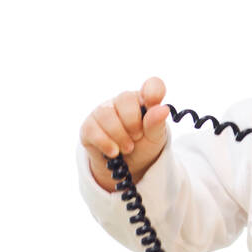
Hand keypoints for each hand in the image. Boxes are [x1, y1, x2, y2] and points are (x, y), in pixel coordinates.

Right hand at [80, 76, 170, 191]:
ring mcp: (103, 111)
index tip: (152, 104)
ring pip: (106, 115)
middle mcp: (123, 101)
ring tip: (128, 148)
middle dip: (133, 123)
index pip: (152, 85)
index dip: (153, 92)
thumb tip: (162, 109)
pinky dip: (106, 143)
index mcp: (144, 99)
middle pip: (125, 99)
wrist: (128, 166)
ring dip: (120, 135)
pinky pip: (93, 130)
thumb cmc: (144, 146)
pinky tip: (113, 152)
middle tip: (137, 137)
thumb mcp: (155, 138)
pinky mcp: (89, 126)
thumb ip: (157, 123)